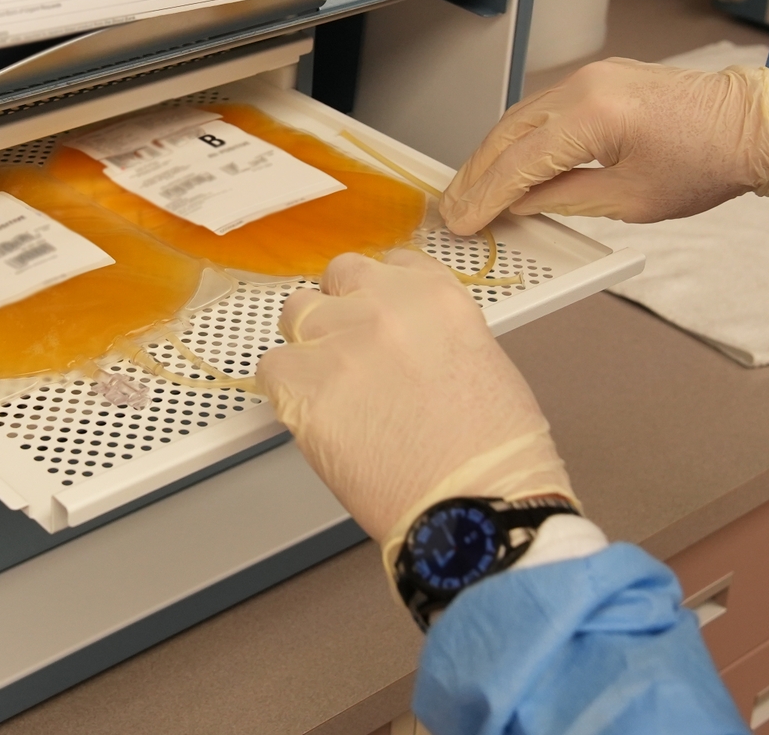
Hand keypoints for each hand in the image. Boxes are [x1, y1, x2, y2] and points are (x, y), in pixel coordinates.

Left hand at [255, 249, 574, 547]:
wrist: (475, 505)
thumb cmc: (496, 456)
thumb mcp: (484, 364)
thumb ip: (434, 338)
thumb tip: (404, 350)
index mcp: (436, 297)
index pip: (391, 263)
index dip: (380, 295)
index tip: (378, 317)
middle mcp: (384, 305)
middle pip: (337, 278)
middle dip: (341, 311)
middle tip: (350, 354)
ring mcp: (339, 341)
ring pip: (296, 315)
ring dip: (309, 346)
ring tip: (330, 390)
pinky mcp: (303, 386)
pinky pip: (272, 369)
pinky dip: (286, 390)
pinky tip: (313, 416)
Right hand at [439, 58, 768, 233]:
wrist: (752, 124)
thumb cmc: (708, 160)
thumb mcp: (630, 201)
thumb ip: (565, 199)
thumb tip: (521, 203)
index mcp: (596, 114)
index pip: (519, 162)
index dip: (485, 197)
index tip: (463, 220)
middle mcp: (587, 85)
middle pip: (507, 134)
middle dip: (475, 175)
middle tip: (452, 209)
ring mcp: (591, 77)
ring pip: (517, 119)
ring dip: (490, 156)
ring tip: (469, 191)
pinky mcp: (597, 79)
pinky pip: (540, 109)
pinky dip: (515, 139)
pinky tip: (503, 163)